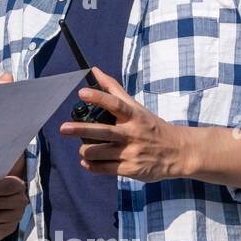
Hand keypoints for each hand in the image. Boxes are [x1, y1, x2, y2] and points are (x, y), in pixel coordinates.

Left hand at [57, 67, 189, 182]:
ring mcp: (131, 152)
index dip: (98, 97)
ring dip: (84, 150)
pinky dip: (90, 164)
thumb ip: (113, 89)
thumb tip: (94, 70)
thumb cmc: (151, 126)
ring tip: (82, 148)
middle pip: (103, 131)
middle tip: (63, 128)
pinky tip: (86, 160)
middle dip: (80, 129)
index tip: (82, 92)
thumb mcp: (136, 107)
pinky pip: (103, 168)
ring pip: (98, 152)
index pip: (115, 104)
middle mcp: (132, 133)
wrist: (178, 153)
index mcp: (134, 116)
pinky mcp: (130, 169)